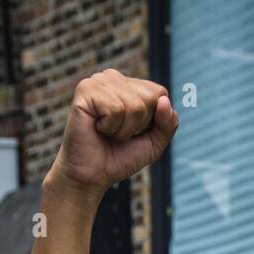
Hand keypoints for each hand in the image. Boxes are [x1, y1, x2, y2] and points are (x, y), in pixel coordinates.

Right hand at [53, 68, 177, 192]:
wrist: (91, 176)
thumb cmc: (119, 158)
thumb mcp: (153, 144)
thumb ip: (168, 124)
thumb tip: (164, 101)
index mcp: (129, 85)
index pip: (160, 94)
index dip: (151, 121)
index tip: (132, 132)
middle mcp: (113, 77)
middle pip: (149, 98)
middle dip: (138, 126)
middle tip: (117, 134)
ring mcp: (98, 81)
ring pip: (134, 105)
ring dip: (123, 130)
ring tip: (107, 132)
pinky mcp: (85, 90)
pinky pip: (115, 108)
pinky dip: (110, 127)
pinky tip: (97, 128)